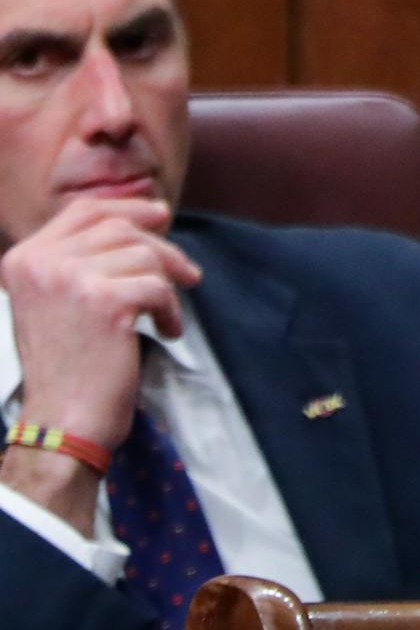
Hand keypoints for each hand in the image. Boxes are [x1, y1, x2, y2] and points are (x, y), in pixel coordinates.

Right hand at [0, 196, 197, 534]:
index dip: (128, 208)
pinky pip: (159, 287)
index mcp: (23, 259)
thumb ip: (82, 258)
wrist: (62, 420)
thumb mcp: (58, 299)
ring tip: (166, 313)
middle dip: (161, 246)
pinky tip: (166, 331)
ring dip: (168, 283)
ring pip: (145, 255)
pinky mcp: (105, 301)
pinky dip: (170, 310)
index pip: (83, 210)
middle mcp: (40, 263)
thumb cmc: (68, 364)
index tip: (160, 216)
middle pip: (120, 228)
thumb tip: (149, 215)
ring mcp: (70, 279)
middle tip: (186, 272)